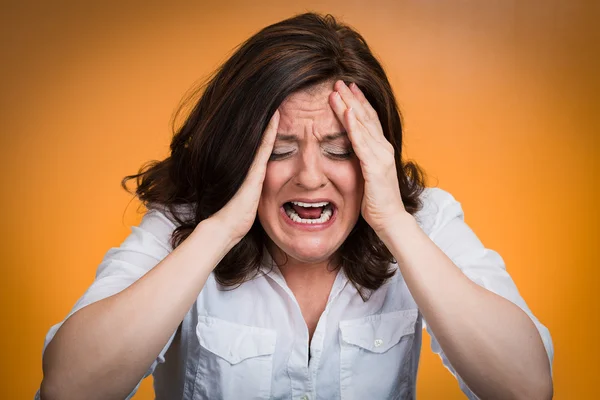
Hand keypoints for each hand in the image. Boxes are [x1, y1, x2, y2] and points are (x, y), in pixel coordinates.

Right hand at [209, 110, 279, 243]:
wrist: (225, 226)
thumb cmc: (236, 218)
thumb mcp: (249, 198)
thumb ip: (254, 188)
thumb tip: (256, 187)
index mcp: (255, 171)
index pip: (265, 144)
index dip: (271, 128)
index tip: (280, 110)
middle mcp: (253, 165)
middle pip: (263, 136)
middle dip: (272, 117)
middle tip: (282, 96)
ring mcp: (252, 166)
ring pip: (264, 137)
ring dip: (271, 120)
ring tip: (280, 99)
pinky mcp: (254, 171)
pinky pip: (265, 146)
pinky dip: (270, 131)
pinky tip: (276, 116)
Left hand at [329, 80, 405, 233]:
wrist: (390, 220)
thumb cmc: (377, 201)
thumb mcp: (367, 175)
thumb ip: (361, 160)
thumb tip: (351, 152)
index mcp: (380, 149)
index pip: (368, 120)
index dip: (358, 102)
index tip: (347, 88)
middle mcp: (382, 147)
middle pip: (366, 116)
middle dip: (351, 97)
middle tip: (339, 80)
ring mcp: (380, 155)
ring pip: (362, 124)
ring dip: (348, 105)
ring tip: (336, 90)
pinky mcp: (374, 166)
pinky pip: (361, 142)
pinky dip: (353, 126)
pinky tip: (345, 112)